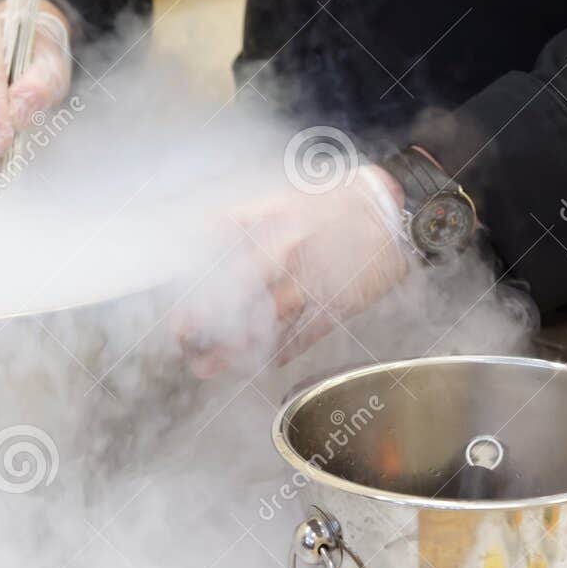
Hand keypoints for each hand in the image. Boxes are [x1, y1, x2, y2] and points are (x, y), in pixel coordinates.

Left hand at [183, 166, 411, 377]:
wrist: (389, 212)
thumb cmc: (331, 205)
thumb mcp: (281, 200)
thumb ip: (239, 221)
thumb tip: (200, 236)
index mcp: (272, 228)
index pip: (222, 267)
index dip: (196, 296)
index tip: (177, 317)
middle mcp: (290, 256)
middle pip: (239, 300)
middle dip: (206, 326)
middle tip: (182, 345)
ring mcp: (314, 284)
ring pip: (267, 324)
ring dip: (235, 350)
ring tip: (207, 367)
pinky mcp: (337, 305)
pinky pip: (302, 335)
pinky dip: (280, 351)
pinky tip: (261, 361)